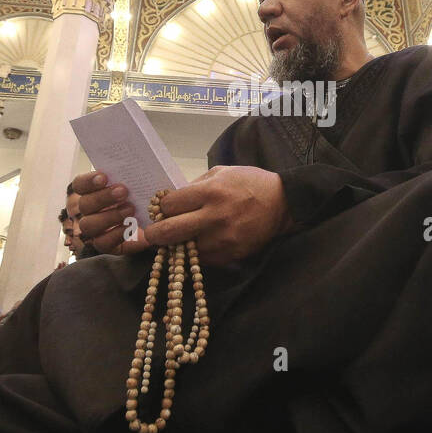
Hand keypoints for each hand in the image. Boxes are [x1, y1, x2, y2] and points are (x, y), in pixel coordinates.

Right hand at [72, 171, 151, 256]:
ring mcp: (93, 229)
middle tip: (123, 191)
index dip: (88, 181)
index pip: (79, 185)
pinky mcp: (104, 245)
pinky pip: (102, 242)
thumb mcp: (137, 183)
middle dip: (103, 197)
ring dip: (110, 216)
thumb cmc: (142, 196)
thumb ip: (131, 174)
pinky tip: (131, 226)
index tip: (104, 177)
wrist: (154, 220)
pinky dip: (117, 234)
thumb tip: (137, 161)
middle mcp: (87, 211)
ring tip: (130, 209)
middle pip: (84, 204)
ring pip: (89, 224)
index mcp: (90, 192)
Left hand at [143, 166, 292, 266]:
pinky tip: (200, 243)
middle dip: (153, 235)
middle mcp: (214, 217)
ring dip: (176, 246)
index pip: (169, 206)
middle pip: (168, 232)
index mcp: (211, 192)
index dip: (161, 208)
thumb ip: (194, 185)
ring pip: (183, 250)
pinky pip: (202, 259)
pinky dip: (196, 253)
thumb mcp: (221, 173)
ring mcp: (222, 240)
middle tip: (149, 236)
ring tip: (179, 238)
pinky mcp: (230, 255)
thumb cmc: (249, 183)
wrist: (282, 203)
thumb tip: (170, 200)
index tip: (163, 209)